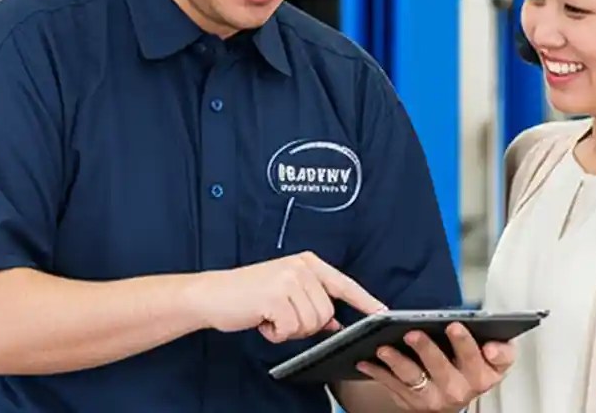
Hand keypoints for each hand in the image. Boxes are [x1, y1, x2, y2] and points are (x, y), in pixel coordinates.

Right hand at [195, 251, 385, 343]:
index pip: (344, 284)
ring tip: (269, 315)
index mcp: (307, 262)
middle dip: (304, 325)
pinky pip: (290, 330)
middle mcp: (301, 267)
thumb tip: (335, 322)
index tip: (384, 312)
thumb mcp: (285, 291)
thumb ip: (312, 301)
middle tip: (279, 316)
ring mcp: (289, 280)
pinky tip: (262, 320)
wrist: (211, 294)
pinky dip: (275, 334)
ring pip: (310, 324)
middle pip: (326, 313)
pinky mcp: (275, 296)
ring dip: (289, 330)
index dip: (365, 301)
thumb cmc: (248, 295)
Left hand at [355, 323, 514, 411]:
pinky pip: (392, 386)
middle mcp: (461, 390)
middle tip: (413, 333)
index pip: (485, 359)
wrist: (453, 394)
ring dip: (397, 362)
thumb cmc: (471, 366)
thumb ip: (499, 348)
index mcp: (484, 374)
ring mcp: (435, 399)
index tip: (458, 328)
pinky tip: (366, 359)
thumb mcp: (493, 358)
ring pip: (414, 379)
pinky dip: (378, 371)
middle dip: (427, 350)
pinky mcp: (413, 403)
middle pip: (444, 369)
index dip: (473, 345)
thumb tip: (494, 344)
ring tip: (383, 347)